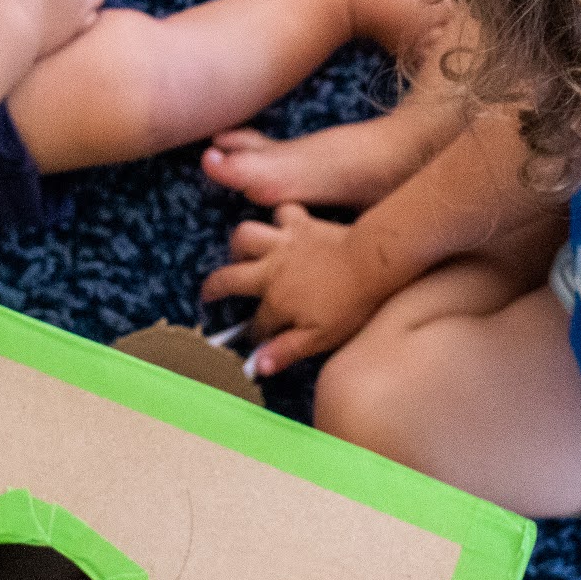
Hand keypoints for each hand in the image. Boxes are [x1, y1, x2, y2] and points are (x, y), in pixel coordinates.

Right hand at [200, 205, 387, 374]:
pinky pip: (283, 213)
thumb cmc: (350, 304)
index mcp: (276, 303)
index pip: (257, 325)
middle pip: (229, 278)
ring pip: (245, 236)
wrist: (372, 263)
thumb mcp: (320, 338)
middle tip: (209, 294)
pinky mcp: (300, 224)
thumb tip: (256, 367)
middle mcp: (271, 271)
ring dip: (239, 245)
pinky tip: (283, 226)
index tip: (255, 340)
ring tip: (240, 253)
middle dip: (214, 288)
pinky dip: (280, 217)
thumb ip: (285, 351)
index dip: (254, 335)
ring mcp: (283, 244)